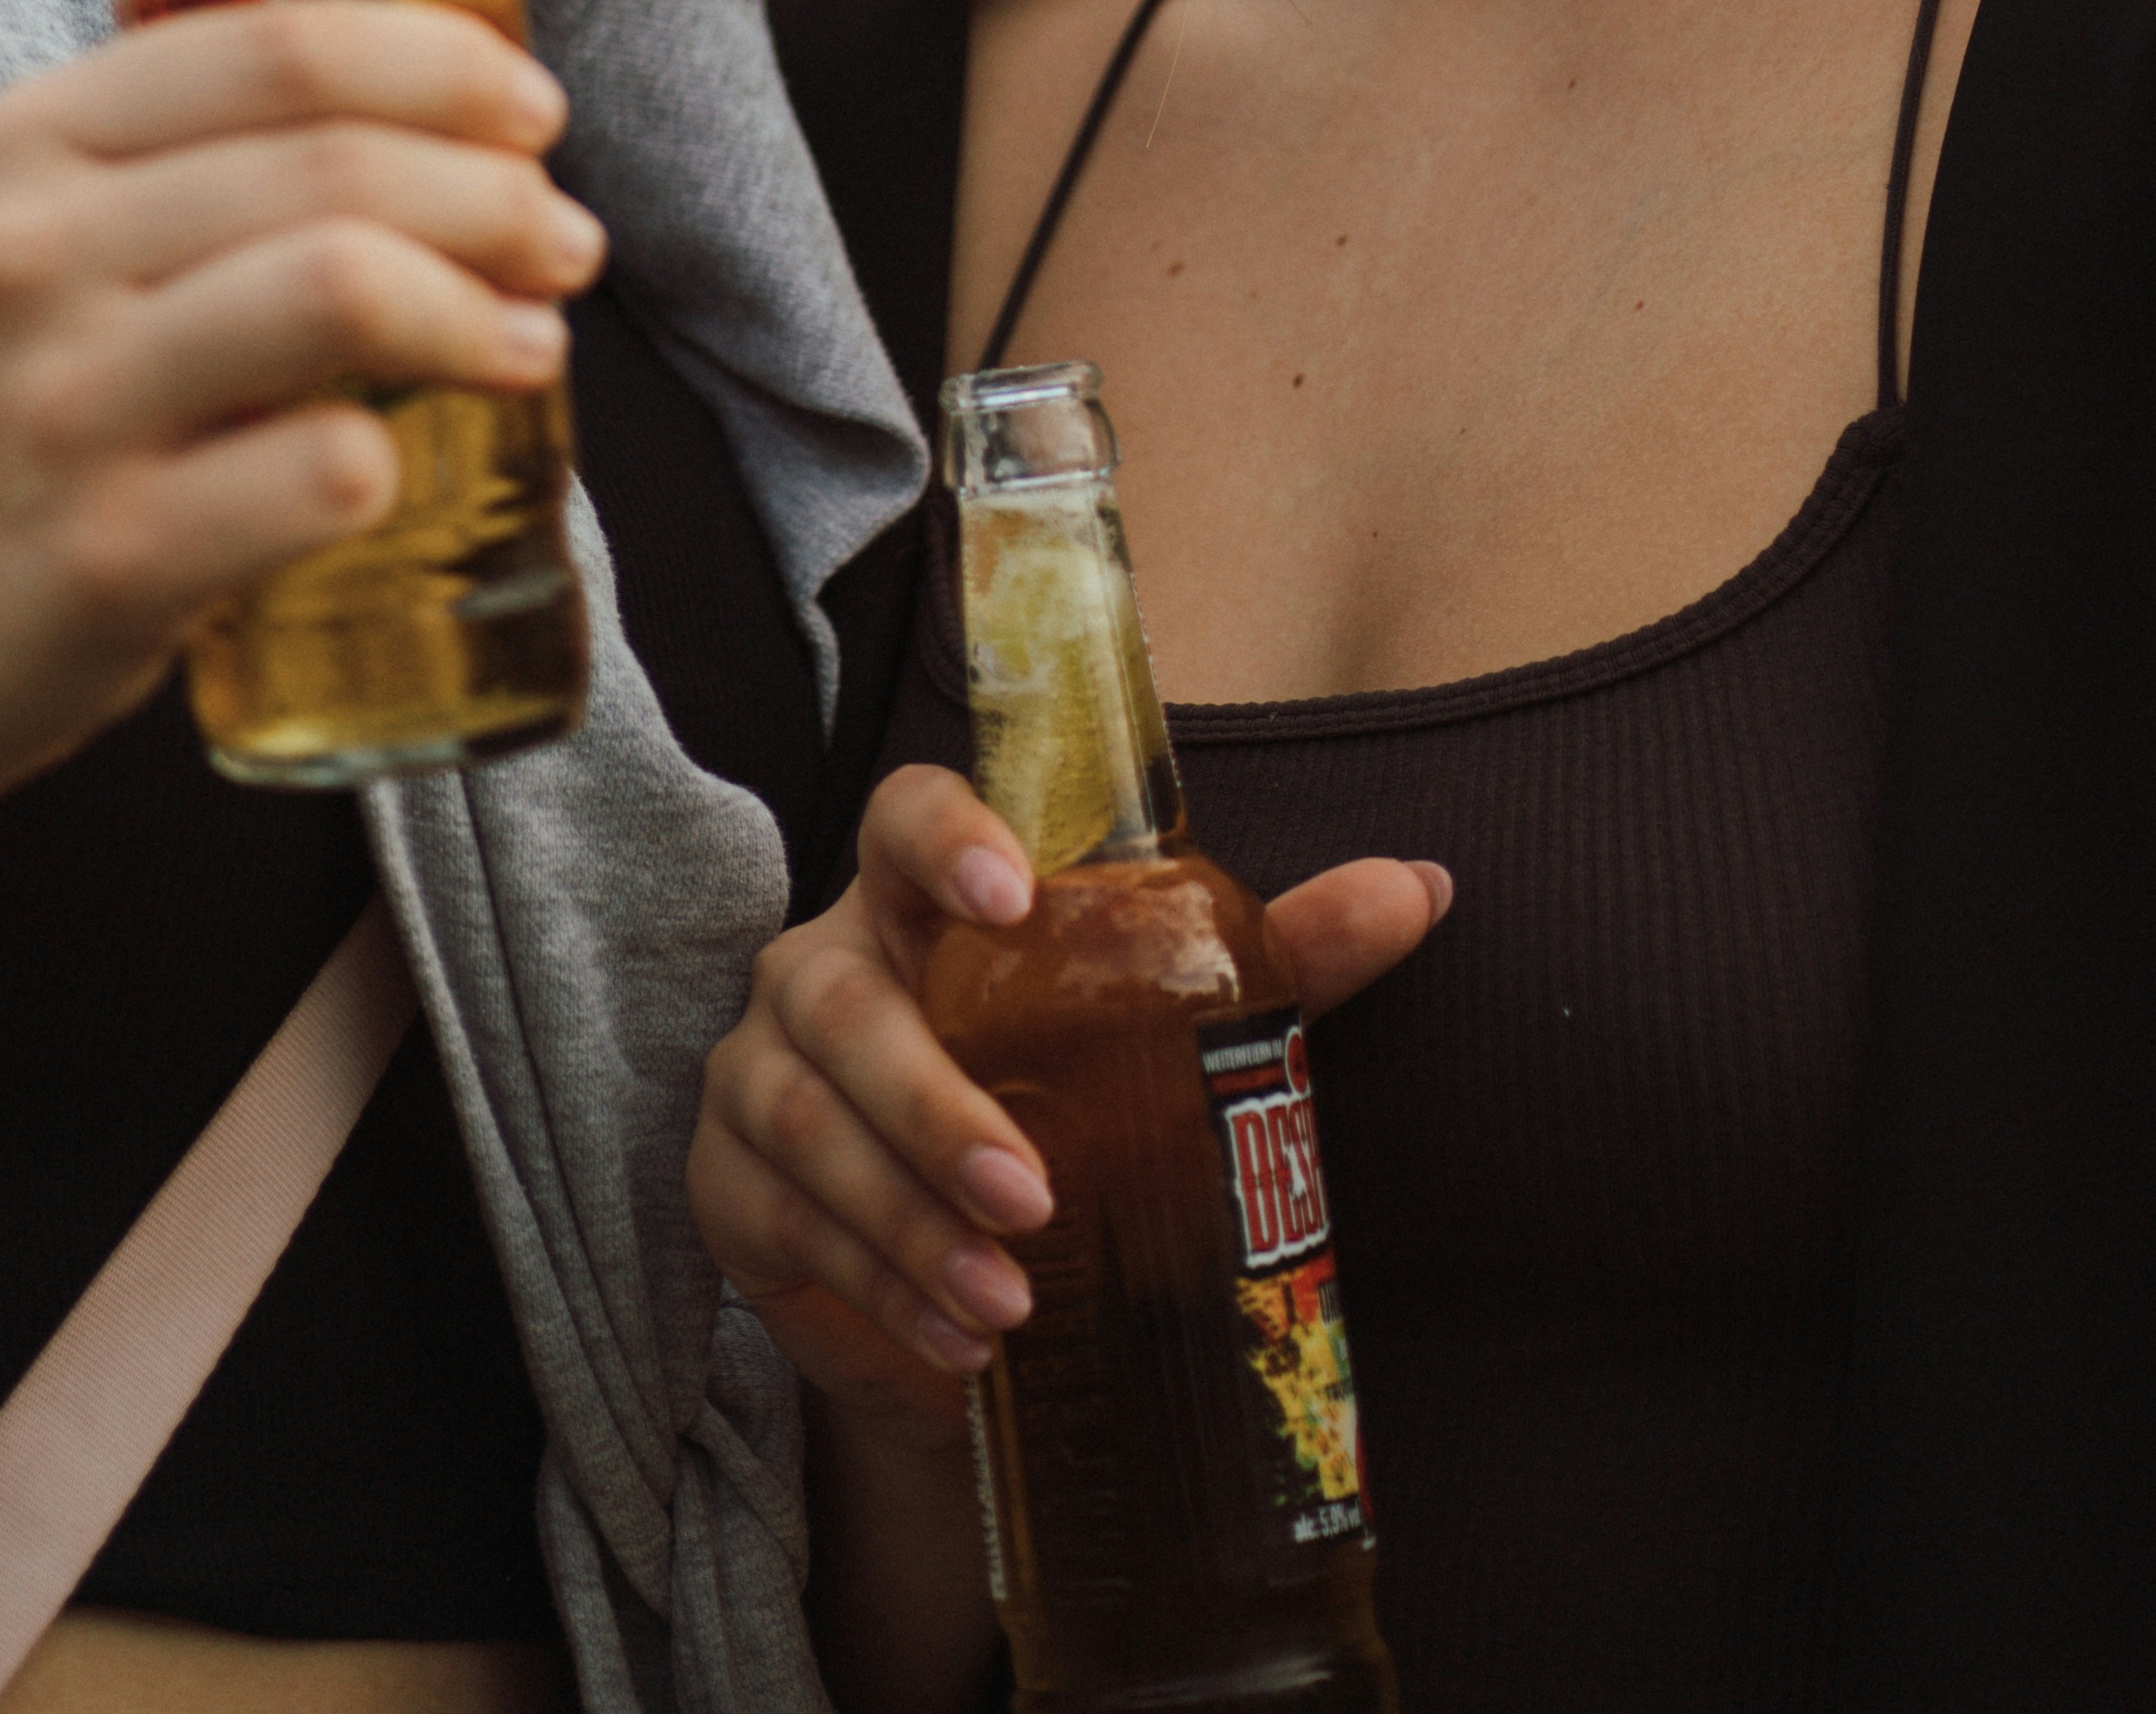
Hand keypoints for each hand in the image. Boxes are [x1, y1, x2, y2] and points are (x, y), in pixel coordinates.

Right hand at [0, 0, 602, 817]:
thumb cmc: (12, 403)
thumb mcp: (55, 228)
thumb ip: (207, 152)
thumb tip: (455, 107)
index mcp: (40, 138)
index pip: (282, 46)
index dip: (440, 62)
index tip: (530, 109)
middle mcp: (38, 251)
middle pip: (336, 167)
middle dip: (494, 194)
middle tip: (563, 238)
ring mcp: (66, 404)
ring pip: (339, 289)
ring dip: (477, 307)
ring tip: (533, 336)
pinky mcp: (110, 554)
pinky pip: (319, 470)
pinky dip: (395, 456)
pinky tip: (408, 461)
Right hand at [690, 762, 1447, 1445]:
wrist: (965, 1279)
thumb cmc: (1073, 1111)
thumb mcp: (1177, 1031)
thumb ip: (1286, 957)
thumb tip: (1425, 885)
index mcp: (921, 899)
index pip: (902, 816)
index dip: (947, 838)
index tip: (1011, 896)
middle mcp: (824, 965)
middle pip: (846, 1001)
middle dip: (935, 1104)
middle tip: (1034, 1193)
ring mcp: (759, 1070)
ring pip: (807, 1119)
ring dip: (907, 1218)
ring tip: (1010, 1304)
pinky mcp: (731, 1181)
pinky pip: (781, 1219)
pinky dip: (872, 1283)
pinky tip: (956, 1339)